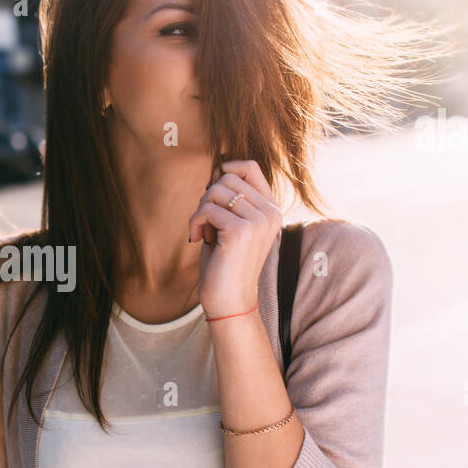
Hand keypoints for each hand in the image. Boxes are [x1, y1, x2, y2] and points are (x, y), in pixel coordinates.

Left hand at [187, 159, 281, 319]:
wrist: (230, 300)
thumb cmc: (225, 263)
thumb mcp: (232, 224)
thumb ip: (231, 198)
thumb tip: (219, 167)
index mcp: (272, 209)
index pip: (251, 167)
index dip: (226, 168)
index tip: (211, 190)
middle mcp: (270, 212)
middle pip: (228, 177)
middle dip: (208, 197)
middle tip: (206, 221)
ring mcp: (258, 221)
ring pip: (216, 190)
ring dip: (201, 210)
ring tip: (203, 231)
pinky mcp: (241, 231)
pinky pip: (207, 209)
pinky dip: (195, 222)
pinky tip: (197, 238)